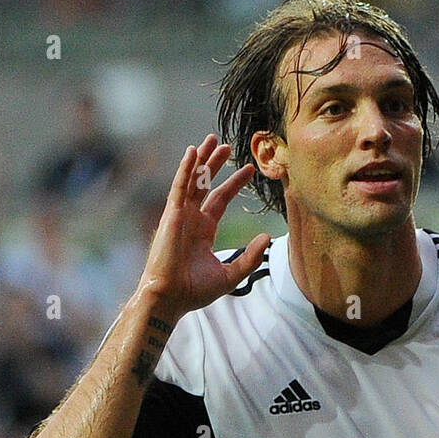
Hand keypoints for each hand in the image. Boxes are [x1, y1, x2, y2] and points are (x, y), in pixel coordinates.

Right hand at [138, 134, 270, 318]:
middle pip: (205, 184)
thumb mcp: (231, 274)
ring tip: (213, 140)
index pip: (220, 199)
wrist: (171, 298)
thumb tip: (267, 237)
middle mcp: (191, 219)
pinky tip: (193, 152)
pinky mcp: (171, 215)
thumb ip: (250, 256)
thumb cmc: (195, 291)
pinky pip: (179, 186)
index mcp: (203, 231)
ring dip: (202, 159)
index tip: (249, 170)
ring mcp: (180, 215)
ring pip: (192, 180)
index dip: (234, 184)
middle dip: (216, 164)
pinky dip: (185, 168)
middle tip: (229, 147)